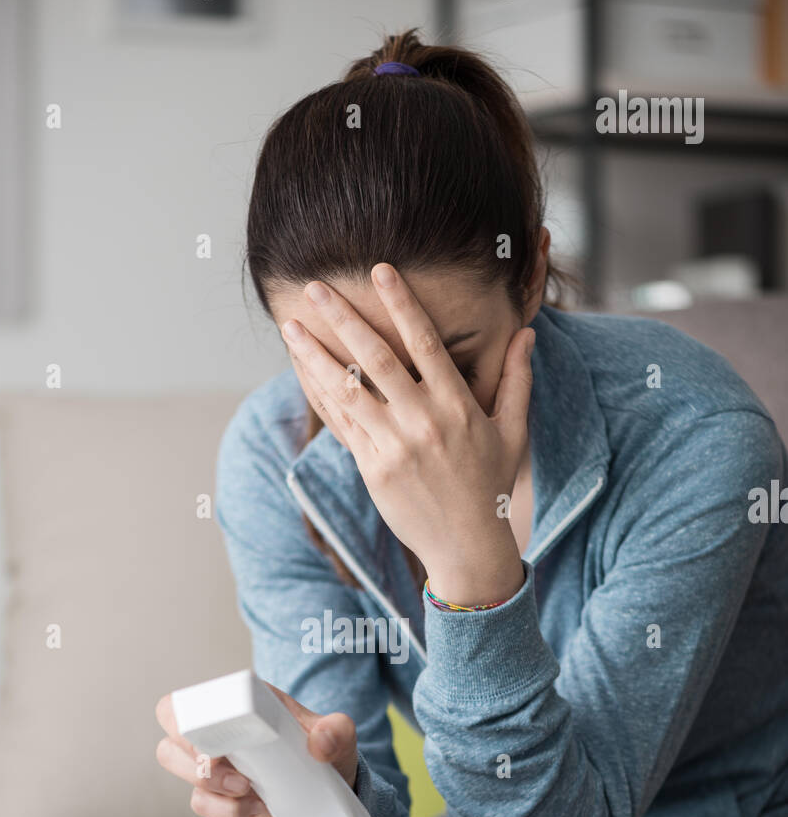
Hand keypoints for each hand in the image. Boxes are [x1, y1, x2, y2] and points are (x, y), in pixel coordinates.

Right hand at [154, 683, 358, 816]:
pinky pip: (201, 802)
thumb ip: (336, 731)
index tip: (221, 739)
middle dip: (194, 763)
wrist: (326, 784)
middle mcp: (217, 729)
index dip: (189, 718)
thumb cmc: (323, 748)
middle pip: (170, 737)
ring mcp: (213, 762)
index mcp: (238, 702)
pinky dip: (228, 810)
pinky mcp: (217, 792)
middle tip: (238, 778)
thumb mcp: (339, 734)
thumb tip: (319, 743)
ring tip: (249, 792)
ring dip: (211, 789)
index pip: (191, 701)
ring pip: (177, 772)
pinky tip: (258, 806)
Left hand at [281, 265, 533, 606]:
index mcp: (457, 406)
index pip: (424, 342)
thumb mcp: (512, 432)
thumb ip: (517, 380)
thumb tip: (526, 334)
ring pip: (347, 390)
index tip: (380, 270)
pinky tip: (302, 370)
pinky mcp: (372, 469)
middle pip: (375, 358)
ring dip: (315, 355)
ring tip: (291, 326)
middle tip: (316, 286)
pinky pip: (341, 424)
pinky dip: (320, 394)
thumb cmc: (491, 486)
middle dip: (343, 318)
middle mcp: (422, 422)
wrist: (467, 546)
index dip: (401, 303)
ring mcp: (393, 447)